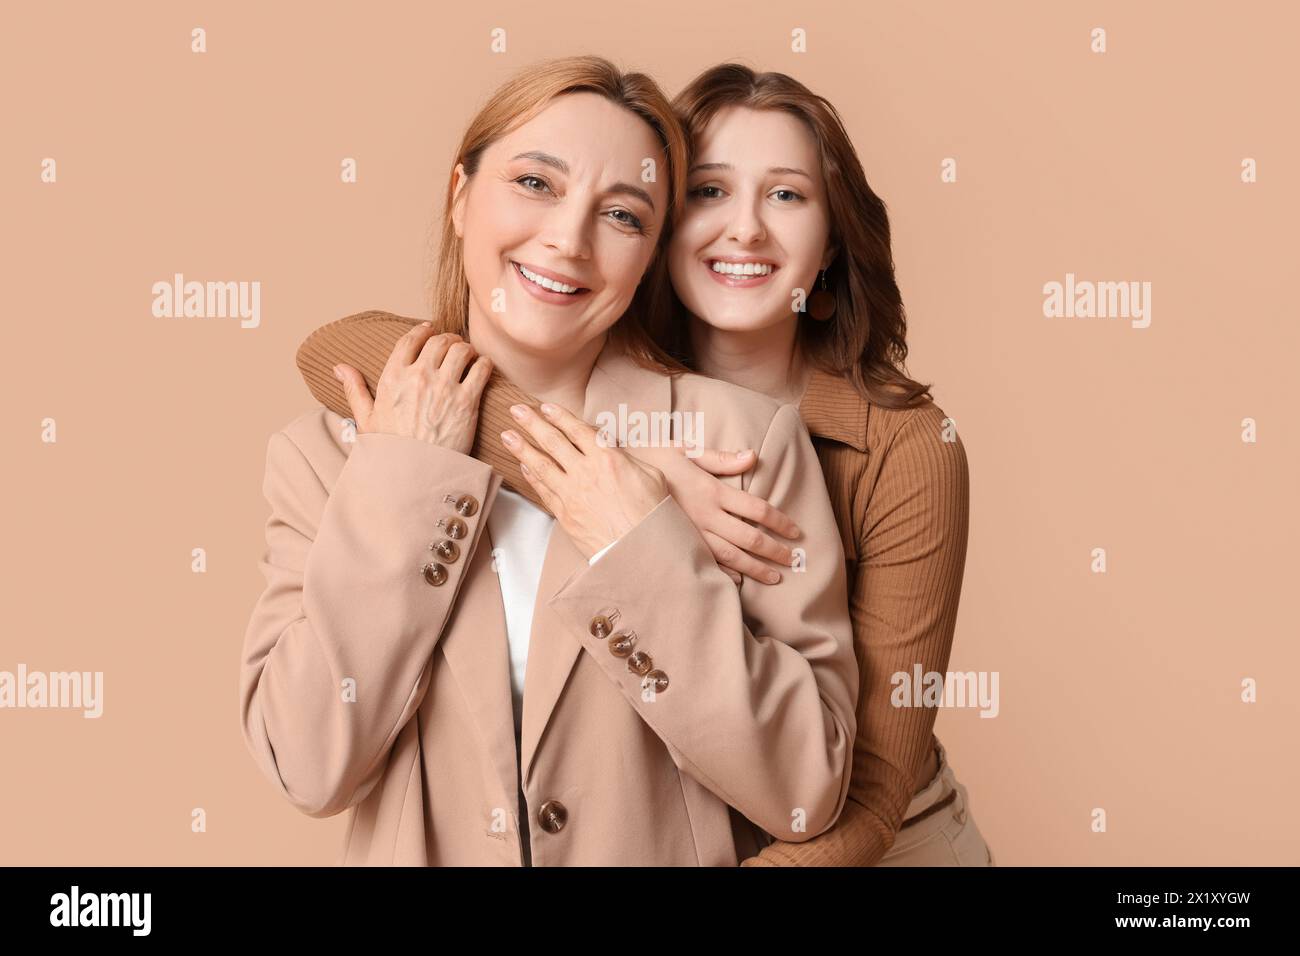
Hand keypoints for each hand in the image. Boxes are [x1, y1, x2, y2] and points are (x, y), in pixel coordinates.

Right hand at [333, 323, 491, 454]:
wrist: (414, 475)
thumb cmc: (390, 450)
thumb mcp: (366, 419)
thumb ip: (355, 389)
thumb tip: (339, 367)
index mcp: (393, 378)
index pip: (410, 340)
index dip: (422, 330)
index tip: (429, 328)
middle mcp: (419, 377)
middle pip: (439, 340)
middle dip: (447, 339)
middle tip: (452, 344)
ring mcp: (444, 388)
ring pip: (461, 349)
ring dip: (466, 349)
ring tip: (468, 356)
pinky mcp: (467, 402)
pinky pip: (482, 369)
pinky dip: (484, 364)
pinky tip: (482, 369)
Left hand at [499, 401, 667, 558]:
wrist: (639, 549)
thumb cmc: (651, 515)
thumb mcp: (651, 475)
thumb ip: (628, 459)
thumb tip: (616, 451)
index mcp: (607, 459)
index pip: (577, 430)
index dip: (560, 416)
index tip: (546, 407)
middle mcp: (585, 473)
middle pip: (553, 442)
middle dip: (532, 423)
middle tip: (516, 411)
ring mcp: (571, 494)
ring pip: (541, 465)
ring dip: (521, 448)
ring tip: (507, 436)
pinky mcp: (565, 514)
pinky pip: (543, 490)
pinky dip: (531, 476)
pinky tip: (523, 466)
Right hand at [631, 444, 801, 584]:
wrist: (614, 479)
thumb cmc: (651, 459)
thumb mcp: (685, 450)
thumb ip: (721, 458)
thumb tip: (752, 456)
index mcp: (712, 490)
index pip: (757, 509)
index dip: (780, 522)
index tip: (796, 532)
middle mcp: (705, 516)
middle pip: (750, 538)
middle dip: (774, 551)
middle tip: (792, 560)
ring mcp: (690, 533)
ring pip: (731, 557)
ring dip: (755, 568)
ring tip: (774, 577)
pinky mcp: (676, 544)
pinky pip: (704, 563)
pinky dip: (723, 575)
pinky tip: (737, 582)